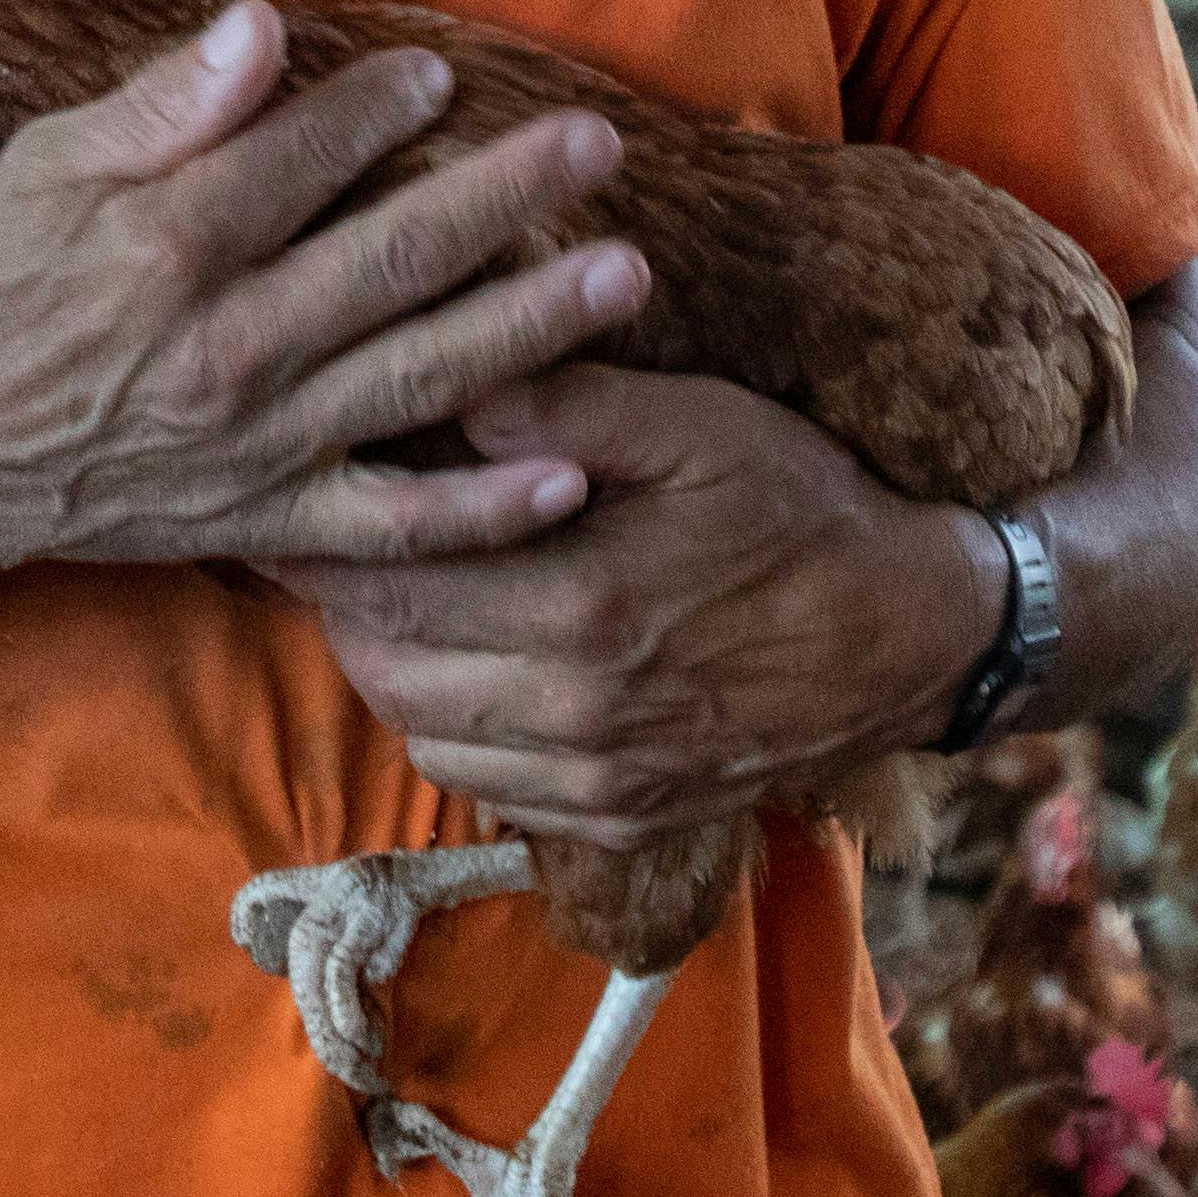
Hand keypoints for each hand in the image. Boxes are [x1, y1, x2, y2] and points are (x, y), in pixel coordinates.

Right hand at [0, 2, 653, 580]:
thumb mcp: (49, 172)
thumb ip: (161, 107)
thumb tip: (260, 29)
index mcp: (169, 248)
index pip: (303, 160)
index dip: (380, 110)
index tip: (444, 73)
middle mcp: (227, 347)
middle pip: (393, 259)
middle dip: (503, 195)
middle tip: (596, 143)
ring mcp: (259, 442)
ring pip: (419, 379)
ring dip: (532, 326)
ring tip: (625, 274)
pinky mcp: (271, 520)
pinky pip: (394, 527)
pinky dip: (482, 511)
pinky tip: (570, 476)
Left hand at [277, 366, 1008, 848]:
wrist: (913, 639)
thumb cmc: (805, 510)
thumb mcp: (703, 426)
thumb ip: (571, 406)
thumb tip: (455, 379)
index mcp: (580, 604)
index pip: (391, 579)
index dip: (322, 534)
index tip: (284, 487)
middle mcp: (573, 710)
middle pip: (386, 663)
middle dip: (338, 598)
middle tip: (316, 533)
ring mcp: (594, 779)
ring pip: (422, 730)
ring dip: (389, 663)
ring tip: (386, 592)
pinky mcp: (617, 817)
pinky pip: (484, 784)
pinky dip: (452, 726)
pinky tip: (464, 665)